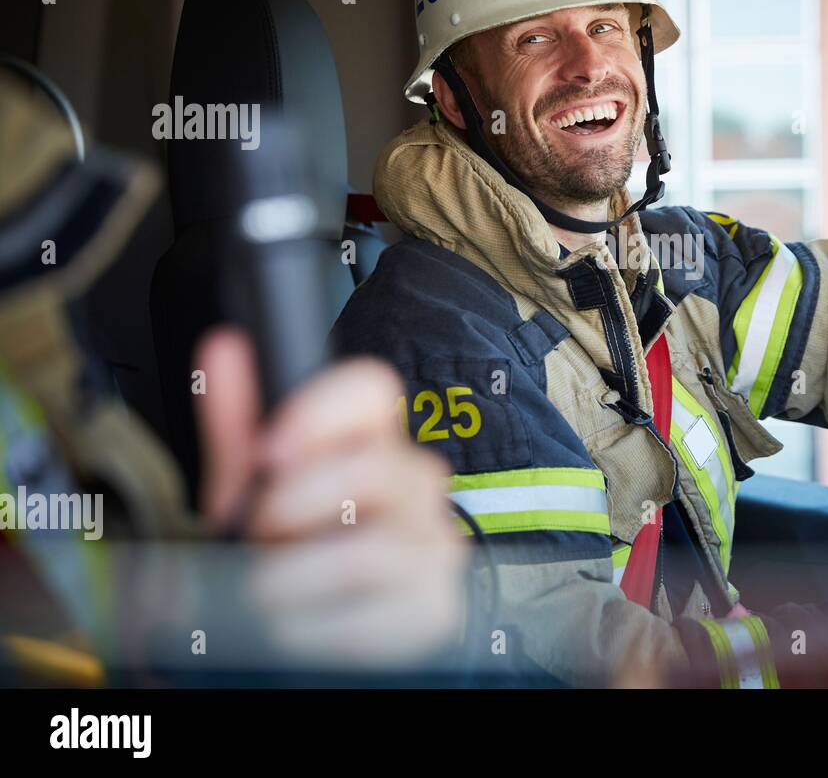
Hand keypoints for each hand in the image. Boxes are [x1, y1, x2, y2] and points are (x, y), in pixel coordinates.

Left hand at [195, 327, 466, 667]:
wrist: (297, 647)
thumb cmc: (285, 561)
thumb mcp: (248, 494)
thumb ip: (237, 425)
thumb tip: (223, 348)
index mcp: (373, 443)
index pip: (373, 387)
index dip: (319, 412)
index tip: (270, 452)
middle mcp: (416, 487)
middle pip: (373, 467)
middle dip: (294, 508)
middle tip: (262, 536)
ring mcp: (435, 548)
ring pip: (366, 552)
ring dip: (292, 583)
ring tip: (271, 594)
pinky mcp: (436, 612)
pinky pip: (370, 618)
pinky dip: (313, 633)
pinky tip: (303, 628)